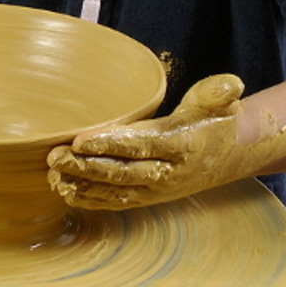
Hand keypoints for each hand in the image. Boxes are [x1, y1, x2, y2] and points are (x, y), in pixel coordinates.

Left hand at [46, 74, 285, 210]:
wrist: (232, 154)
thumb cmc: (217, 120)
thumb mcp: (221, 101)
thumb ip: (218, 91)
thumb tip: (231, 83)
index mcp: (181, 145)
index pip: (141, 146)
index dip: (110, 144)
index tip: (80, 140)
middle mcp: (168, 173)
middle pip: (121, 173)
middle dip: (85, 167)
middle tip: (54, 156)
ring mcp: (157, 190)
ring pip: (115, 192)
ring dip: (82, 186)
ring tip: (53, 175)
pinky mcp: (148, 197)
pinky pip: (117, 203)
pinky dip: (91, 199)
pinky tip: (66, 191)